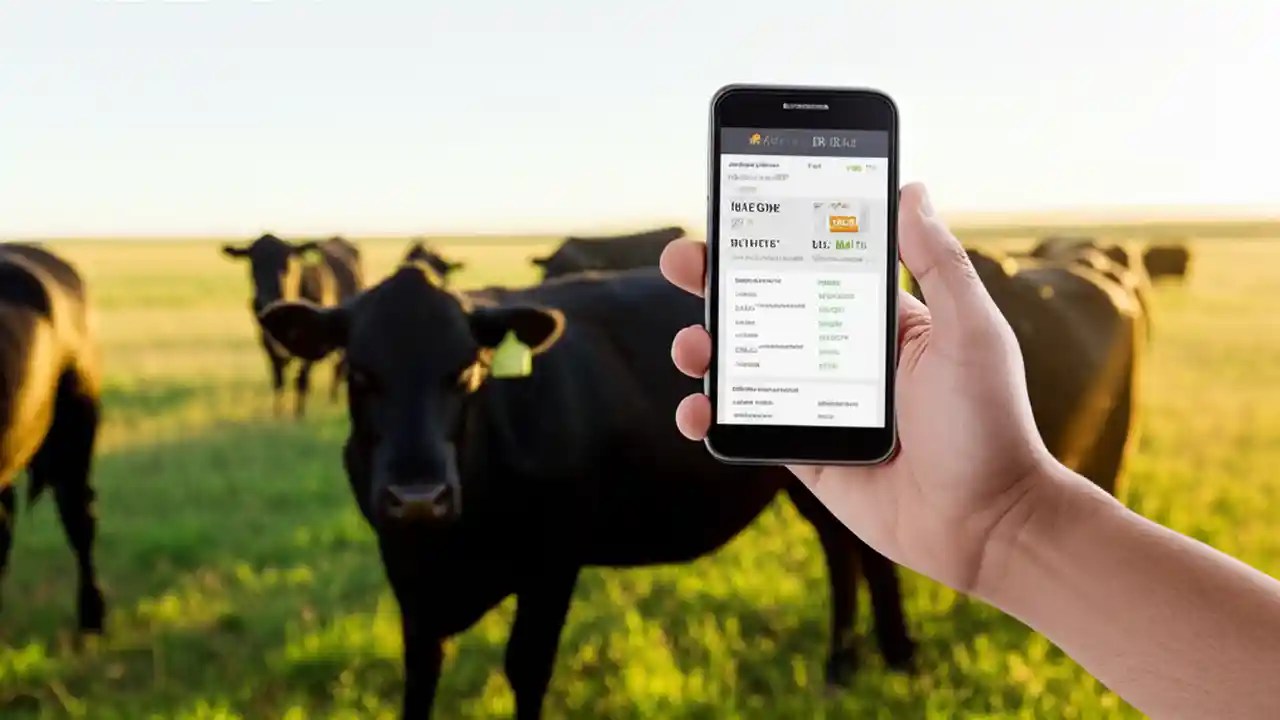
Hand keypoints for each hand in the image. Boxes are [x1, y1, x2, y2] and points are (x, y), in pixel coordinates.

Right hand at [659, 183, 1060, 595]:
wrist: (986, 525)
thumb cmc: (990, 423)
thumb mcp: (970, 331)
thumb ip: (938, 263)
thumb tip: (910, 189)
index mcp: (877, 318)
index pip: (810, 263)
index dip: (769, 237)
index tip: (732, 210)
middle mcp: (839, 354)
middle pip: (761, 306)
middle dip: (714, 280)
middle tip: (682, 261)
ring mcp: (814, 403)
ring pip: (741, 363)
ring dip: (703, 347)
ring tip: (692, 348)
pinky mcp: (801, 450)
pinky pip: (742, 425)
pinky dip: (708, 415)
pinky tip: (698, 410)